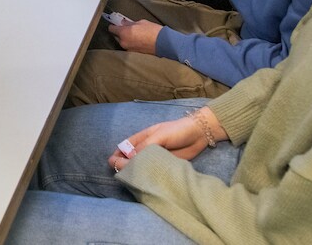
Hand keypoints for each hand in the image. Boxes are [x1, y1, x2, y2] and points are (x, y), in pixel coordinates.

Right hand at [108, 107, 225, 170]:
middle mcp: (148, 148)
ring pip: (142, 166)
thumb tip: (130, 157)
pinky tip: (145, 181)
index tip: (112, 162)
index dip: (118, 154)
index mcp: (143, 138)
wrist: (199, 134)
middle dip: (124, 165)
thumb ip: (145, 146)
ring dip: (136, 171)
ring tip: (130, 178)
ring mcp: (156, 157)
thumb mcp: (159, 135)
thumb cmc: (177, 130)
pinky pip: (154, 171)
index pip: (126, 146)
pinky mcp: (166, 165)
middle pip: (132, 158)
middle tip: (120, 173)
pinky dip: (149, 175)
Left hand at [109, 18, 162, 54]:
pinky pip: (129, 46)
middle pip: (117, 36)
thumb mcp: (140, 22)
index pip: (111, 29)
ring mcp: (128, 48)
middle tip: (128, 27)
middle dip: (121, 32)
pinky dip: (131, 42)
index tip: (116, 23)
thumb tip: (123, 23)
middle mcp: (123, 42)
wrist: (162, 43)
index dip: (114, 25)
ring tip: (135, 33)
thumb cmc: (152, 31)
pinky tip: (138, 39)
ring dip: (126, 38)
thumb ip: (129, 23)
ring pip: (123, 41)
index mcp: (124, 33)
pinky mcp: (133, 53)